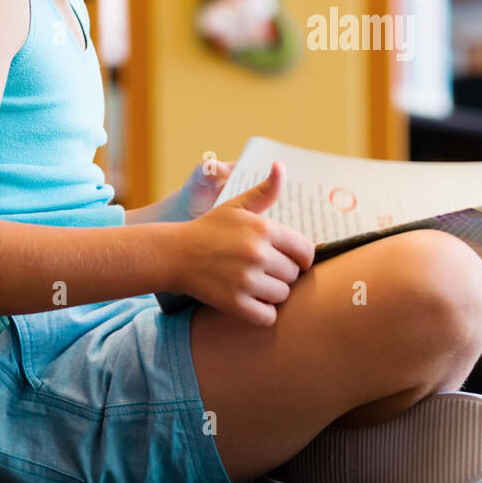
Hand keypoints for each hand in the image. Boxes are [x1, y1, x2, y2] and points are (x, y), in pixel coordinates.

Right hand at [173, 162, 314, 326]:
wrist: (174, 254)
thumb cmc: (210, 229)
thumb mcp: (237, 206)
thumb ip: (265, 191)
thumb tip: (281, 165)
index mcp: (264, 229)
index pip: (306, 251)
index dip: (300, 257)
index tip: (287, 258)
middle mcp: (257, 253)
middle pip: (294, 275)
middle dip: (282, 274)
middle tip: (262, 270)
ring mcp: (245, 280)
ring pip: (282, 296)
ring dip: (272, 294)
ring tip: (254, 284)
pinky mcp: (234, 303)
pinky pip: (267, 316)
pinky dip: (262, 313)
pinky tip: (250, 301)